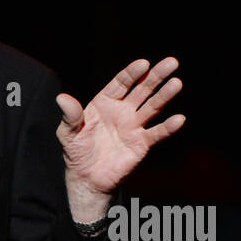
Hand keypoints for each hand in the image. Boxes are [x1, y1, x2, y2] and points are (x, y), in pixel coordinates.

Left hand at [56, 57, 184, 203]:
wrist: (86, 178)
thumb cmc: (77, 151)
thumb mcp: (68, 133)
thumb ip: (70, 115)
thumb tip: (61, 98)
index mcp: (105, 102)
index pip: (121, 84)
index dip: (132, 73)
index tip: (143, 63)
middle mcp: (123, 110)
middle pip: (142, 90)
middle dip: (156, 76)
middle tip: (172, 62)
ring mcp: (134, 126)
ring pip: (152, 107)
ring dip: (165, 96)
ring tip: (176, 83)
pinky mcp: (141, 143)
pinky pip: (156, 133)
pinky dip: (168, 127)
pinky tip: (179, 119)